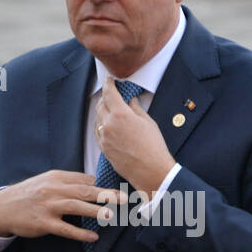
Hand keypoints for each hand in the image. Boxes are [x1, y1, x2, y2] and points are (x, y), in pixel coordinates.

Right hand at [0, 170, 126, 242]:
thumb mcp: (48, 182)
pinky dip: (80, 233)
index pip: (85, 179)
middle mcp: (54, 189)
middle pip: (84, 190)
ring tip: (111, 216)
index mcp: (57, 177)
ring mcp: (48, 206)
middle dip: (106, 195)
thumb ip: (69, 182)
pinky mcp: (43, 223)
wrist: (2, 207)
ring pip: (76, 206)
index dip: (104, 185)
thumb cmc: (29, 194)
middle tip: (124, 199)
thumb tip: (94, 184)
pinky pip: (65, 229)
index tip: (121, 190)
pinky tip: (93, 238)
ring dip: (95, 211)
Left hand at [94, 76, 175, 198]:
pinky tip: (108, 125)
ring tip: (110, 109)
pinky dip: (101, 125)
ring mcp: (104, 138)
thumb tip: (131, 101)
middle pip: (101, 105)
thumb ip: (136, 109)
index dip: (108, 84)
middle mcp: (109, 124)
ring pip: (98, 119)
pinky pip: (98, 132)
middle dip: (105, 97)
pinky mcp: (104, 149)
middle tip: (110, 94)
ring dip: (102, 111)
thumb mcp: (148, 122)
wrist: (151, 171)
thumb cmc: (153, 147)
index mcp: (121, 114)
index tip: (109, 80)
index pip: (109, 93)